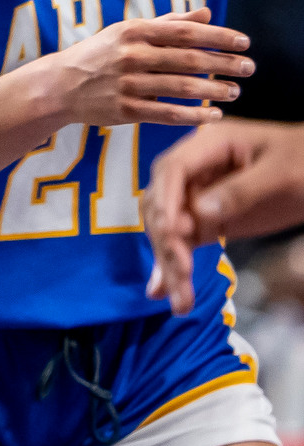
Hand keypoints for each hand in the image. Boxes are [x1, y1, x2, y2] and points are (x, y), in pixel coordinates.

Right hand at [33, 8, 250, 130]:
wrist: (57, 85)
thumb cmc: (98, 55)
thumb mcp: (126, 32)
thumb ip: (168, 23)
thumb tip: (207, 13)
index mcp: (132, 32)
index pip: (185, 32)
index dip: (218, 37)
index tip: (244, 43)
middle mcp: (130, 56)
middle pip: (188, 60)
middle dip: (224, 64)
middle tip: (249, 68)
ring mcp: (126, 84)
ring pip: (181, 88)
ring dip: (214, 90)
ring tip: (234, 92)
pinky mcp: (124, 110)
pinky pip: (166, 114)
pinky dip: (193, 115)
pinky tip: (214, 115)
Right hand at [146, 119, 303, 312]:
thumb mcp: (282, 173)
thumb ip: (242, 190)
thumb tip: (199, 213)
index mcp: (209, 144)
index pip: (172, 169)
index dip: (165, 199)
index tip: (170, 232)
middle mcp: (193, 170)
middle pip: (163, 204)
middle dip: (167, 241)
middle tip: (183, 275)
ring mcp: (196, 195)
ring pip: (167, 229)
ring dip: (169, 262)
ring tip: (179, 301)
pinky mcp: (205, 220)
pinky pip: (182, 243)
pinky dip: (174, 266)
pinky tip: (168, 291)